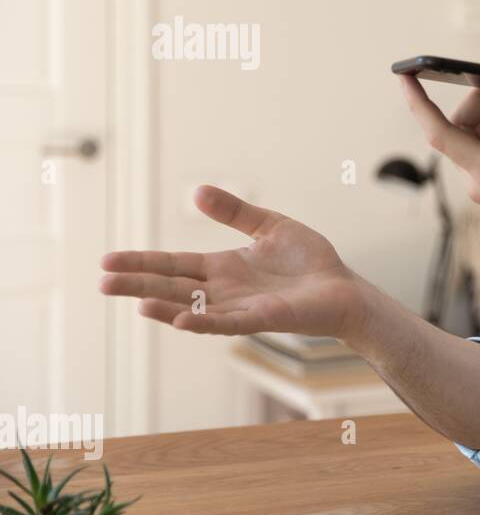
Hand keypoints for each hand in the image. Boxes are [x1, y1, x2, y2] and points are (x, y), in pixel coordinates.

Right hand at [98, 185, 362, 338]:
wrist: (343, 287)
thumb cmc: (310, 261)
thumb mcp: (270, 226)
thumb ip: (235, 212)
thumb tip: (196, 191)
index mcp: (222, 268)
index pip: (173, 264)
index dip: (142, 261)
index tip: (107, 260)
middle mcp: (224, 291)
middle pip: (172, 287)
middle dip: (138, 285)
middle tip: (102, 283)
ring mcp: (240, 308)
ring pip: (193, 309)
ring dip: (164, 308)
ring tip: (135, 304)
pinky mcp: (262, 320)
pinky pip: (227, 323)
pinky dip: (204, 322)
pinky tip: (182, 321)